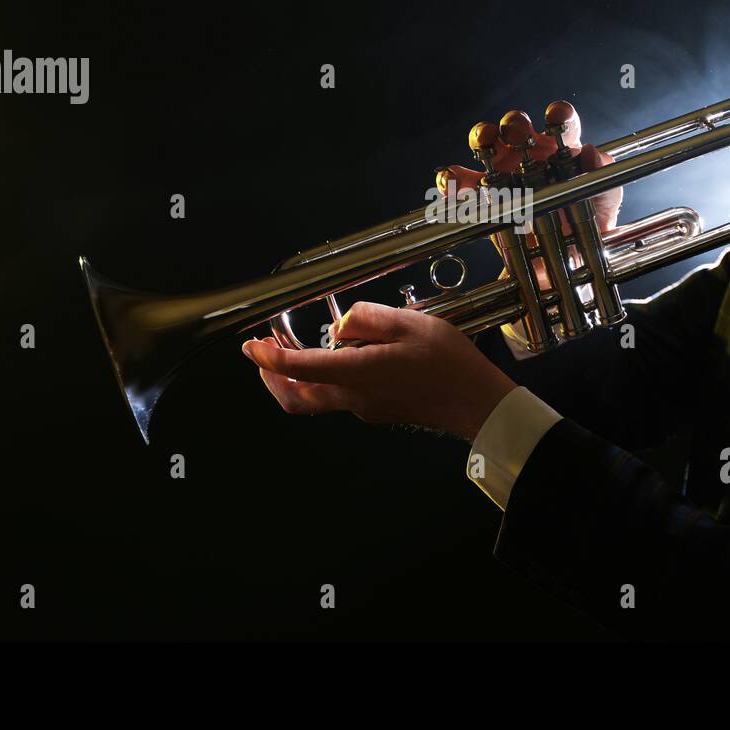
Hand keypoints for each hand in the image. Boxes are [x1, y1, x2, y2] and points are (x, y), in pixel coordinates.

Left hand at [243, 301, 517, 441]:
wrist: (478, 403)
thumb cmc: (449, 364)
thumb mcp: (410, 324)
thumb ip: (368, 319)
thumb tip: (342, 326)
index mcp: (357, 373)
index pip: (299, 368)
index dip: (269, 358)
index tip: (252, 346)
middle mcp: (354, 397)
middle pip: (297, 397)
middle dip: (273, 377)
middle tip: (265, 354)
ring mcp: (366, 407)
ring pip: (318, 396)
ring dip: (303, 374)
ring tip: (306, 345)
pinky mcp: (379, 410)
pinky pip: (345, 394)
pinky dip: (333, 376)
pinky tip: (352, 355)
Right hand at [434, 105, 622, 284]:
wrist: (563, 261)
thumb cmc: (586, 222)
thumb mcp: (605, 201)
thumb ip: (604, 178)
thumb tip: (592, 153)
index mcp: (562, 149)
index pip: (561, 122)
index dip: (558, 114)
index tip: (556, 117)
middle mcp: (530, 154)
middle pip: (516, 125)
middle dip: (515, 124)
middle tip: (517, 134)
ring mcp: (504, 172)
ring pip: (487, 144)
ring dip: (483, 138)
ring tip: (484, 145)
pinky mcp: (483, 196)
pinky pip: (461, 182)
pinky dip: (452, 179)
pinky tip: (453, 181)